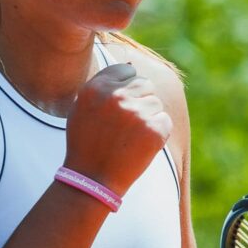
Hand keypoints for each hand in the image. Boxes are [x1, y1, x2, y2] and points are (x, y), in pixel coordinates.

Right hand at [64, 62, 171, 196]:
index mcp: (96, 88)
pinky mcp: (154, 130)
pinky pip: (165, 121)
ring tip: (130, 137)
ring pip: (156, 103)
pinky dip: (157, 133)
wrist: (92, 180)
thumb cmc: (86, 144)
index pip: (125, 71)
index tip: (120, 107)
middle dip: (139, 101)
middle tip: (127, 125)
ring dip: (148, 118)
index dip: (125, 89)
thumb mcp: (82, 108)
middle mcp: (116, 96)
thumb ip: (102, 85)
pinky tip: (140, 146)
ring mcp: (137, 113)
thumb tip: (130, 66)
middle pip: (144, 84)